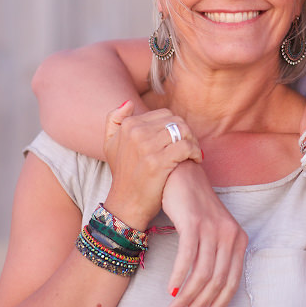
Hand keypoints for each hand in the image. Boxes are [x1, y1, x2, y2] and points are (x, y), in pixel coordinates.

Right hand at [103, 102, 202, 229]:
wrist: (125, 203)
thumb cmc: (123, 173)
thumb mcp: (110, 144)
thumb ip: (114, 120)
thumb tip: (129, 103)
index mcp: (128, 125)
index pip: (164, 114)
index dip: (176, 125)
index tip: (179, 139)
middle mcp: (136, 132)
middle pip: (176, 121)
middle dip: (187, 132)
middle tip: (190, 146)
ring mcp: (147, 147)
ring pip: (183, 131)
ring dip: (193, 142)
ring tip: (193, 152)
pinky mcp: (158, 162)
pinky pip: (186, 147)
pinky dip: (195, 152)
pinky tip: (195, 160)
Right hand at [161, 164, 247, 306]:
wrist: (182, 173)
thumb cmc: (194, 206)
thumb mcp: (212, 231)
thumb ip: (214, 256)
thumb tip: (206, 292)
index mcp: (239, 239)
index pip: (232, 281)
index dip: (218, 303)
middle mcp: (230, 234)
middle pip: (217, 281)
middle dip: (200, 304)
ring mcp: (213, 227)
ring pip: (202, 274)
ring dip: (187, 296)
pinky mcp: (194, 222)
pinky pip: (187, 258)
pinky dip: (178, 277)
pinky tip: (170, 289)